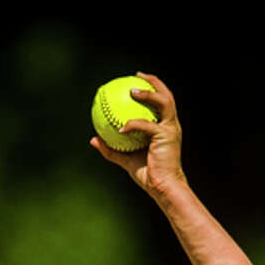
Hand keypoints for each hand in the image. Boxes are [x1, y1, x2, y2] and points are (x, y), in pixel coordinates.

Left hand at [91, 71, 185, 197]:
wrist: (163, 188)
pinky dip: (133, 124)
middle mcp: (171, 125)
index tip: (137, 80)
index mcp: (164, 127)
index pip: (161, 102)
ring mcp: (171, 129)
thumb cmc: (148, 176)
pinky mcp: (166, 136)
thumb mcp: (126, 160)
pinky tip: (121, 127)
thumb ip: (112, 149)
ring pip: (163, 102)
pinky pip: (146, 125)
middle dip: (153, 82)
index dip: (151, 88)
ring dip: (147, 94)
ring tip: (132, 91)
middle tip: (137, 76)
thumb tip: (93, 139)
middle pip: (167, 95)